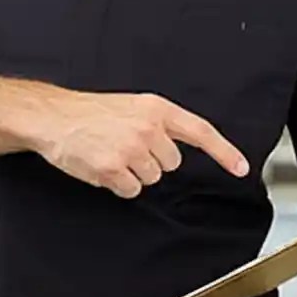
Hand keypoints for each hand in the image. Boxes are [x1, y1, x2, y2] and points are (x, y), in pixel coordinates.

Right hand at [34, 90, 248, 197]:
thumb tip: (178, 146)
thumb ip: (159, 123)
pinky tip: (104, 166)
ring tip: (112, 153)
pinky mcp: (113, 168)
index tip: (241, 167)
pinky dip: (118, 184)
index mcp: (157, 109)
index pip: (201, 131)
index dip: (224, 152)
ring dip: (133, 173)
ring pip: (151, 179)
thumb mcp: (135, 106)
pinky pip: (130, 189)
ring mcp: (131, 148)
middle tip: (126, 146)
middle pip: (171, 164)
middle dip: (152, 160)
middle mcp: (148, 127)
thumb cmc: (93, 112)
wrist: (55, 116)